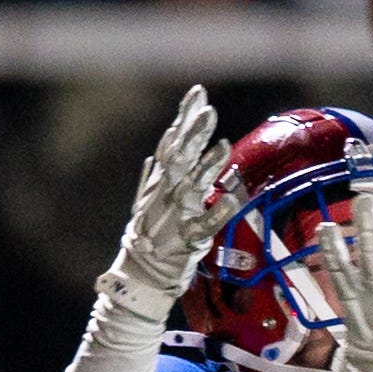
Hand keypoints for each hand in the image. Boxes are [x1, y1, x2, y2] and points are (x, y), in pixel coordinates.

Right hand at [100, 84, 239, 319]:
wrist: (141, 277)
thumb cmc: (151, 239)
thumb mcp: (151, 203)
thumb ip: (157, 177)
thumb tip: (157, 155)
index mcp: (162, 182)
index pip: (174, 141)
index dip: (186, 117)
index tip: (198, 93)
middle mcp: (167, 194)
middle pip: (181, 156)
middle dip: (194, 132)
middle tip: (208, 108)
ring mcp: (177, 216)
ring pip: (192, 185)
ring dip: (207, 166)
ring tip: (223, 144)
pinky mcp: (188, 240)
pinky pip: (206, 224)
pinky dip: (217, 211)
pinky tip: (232, 197)